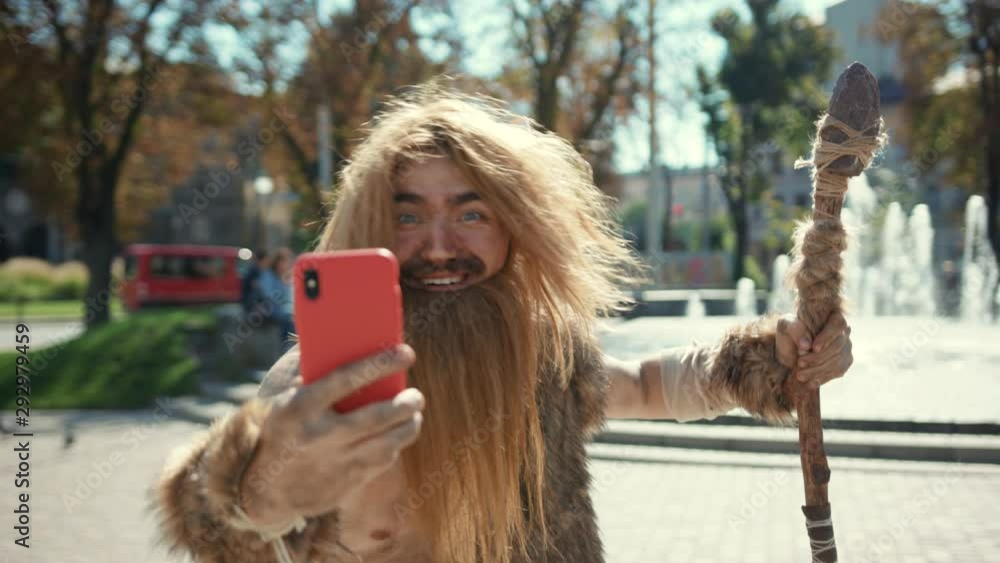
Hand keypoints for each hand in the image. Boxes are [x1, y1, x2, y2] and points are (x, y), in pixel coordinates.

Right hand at [239, 344, 423, 527]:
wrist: (263, 487)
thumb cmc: (276, 425)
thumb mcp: (277, 391)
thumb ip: (304, 361)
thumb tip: (339, 331)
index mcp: (299, 406)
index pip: (346, 378)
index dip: (380, 363)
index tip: (407, 352)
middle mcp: (318, 435)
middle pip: (376, 417)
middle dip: (405, 403)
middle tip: (417, 394)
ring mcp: (335, 462)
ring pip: (387, 443)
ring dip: (409, 425)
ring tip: (414, 411)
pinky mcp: (347, 482)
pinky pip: (382, 461)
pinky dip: (395, 445)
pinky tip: (399, 432)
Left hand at [776, 312, 852, 388]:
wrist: (789, 351)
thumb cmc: (788, 334)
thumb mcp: (785, 326)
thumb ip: (794, 329)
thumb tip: (806, 344)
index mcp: (831, 317)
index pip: (837, 325)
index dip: (827, 337)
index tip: (813, 348)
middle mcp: (843, 332)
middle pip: (838, 346)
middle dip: (818, 357)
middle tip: (799, 363)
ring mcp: (846, 348)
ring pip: (838, 361)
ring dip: (818, 370)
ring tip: (800, 375)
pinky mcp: (844, 363)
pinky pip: (838, 371)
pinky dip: (823, 378)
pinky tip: (810, 383)